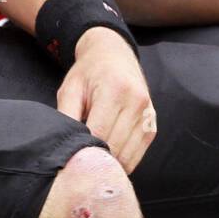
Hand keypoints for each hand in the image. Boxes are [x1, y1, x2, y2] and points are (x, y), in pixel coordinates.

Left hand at [55, 27, 155, 173]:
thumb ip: (66, 115)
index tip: (72, 155)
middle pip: (115, 147)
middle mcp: (137, 101)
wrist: (114, 55)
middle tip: (79, 159)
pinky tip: (108, 152)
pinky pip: (137, 155)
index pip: (100, 133)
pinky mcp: (152, 126)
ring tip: (93, 155)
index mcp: (115, 89)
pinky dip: (122, 160)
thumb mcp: (71, 88)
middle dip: (95, 158)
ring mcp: (148, 115)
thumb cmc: (89, 73)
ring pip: (127, 156)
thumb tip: (66, 146)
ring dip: (109, 162)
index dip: (83, 150)